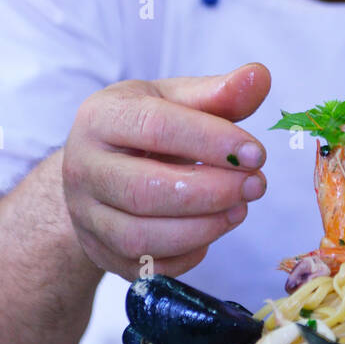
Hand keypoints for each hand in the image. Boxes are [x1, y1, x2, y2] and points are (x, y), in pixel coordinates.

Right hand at [62, 63, 270, 281]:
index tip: (256, 152)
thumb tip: (261, 75)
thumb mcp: (175, 99)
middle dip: (210, 191)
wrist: (101, 168)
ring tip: (241, 207)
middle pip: (145, 190)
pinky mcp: (101, 254)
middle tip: (256, 184)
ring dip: (203, 227)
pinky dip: (188, 254)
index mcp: (101, 118)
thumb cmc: (144, 127)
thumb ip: (219, 92)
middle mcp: (83, 168)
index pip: (156, 128)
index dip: (211, 141)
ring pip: (141, 237)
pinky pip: (148, 268)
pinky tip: (213, 228)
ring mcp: (87, 217)